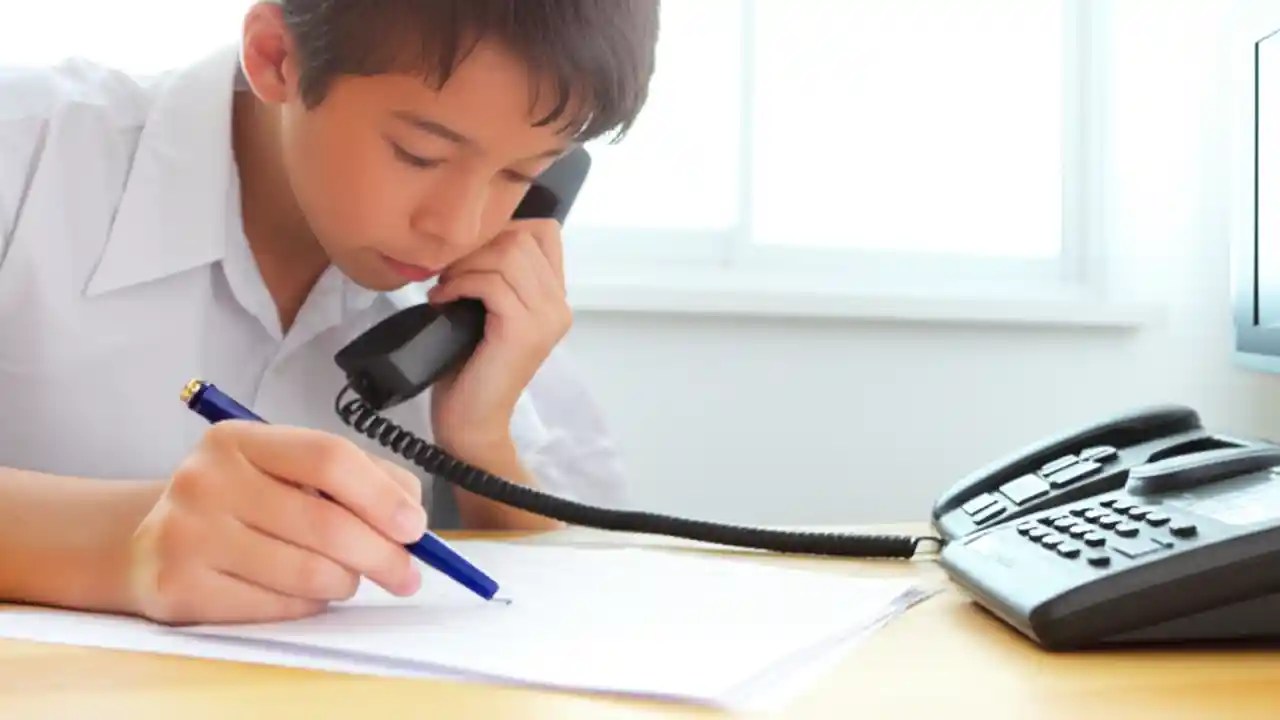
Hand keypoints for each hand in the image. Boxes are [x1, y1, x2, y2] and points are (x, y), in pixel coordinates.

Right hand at [127, 422, 427, 624]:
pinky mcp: (179, 586)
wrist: (148, 542)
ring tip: (347, 577)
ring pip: (307, 572)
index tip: (415, 526)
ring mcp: (188, 533)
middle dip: (382, 555)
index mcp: (239, 439)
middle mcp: (207, 479)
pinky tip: (308, 594)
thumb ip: (356, 477)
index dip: (382, 495)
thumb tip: (411, 511)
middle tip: (407, 573)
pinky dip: (310, 605)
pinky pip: (278, 606)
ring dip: (346, 581)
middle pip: (325, 523)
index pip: (328, 458)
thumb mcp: (286, 470)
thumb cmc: (239, 502)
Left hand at [427, 218, 570, 455]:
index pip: (545, 232)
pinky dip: (459, 284)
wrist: (471, 422)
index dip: (503, 228)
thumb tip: (470, 236)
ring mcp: (546, 318)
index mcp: (554, 299)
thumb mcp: (488, 311)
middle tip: (448, 271)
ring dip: (465, 265)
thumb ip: (496, 276)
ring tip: (444, 286)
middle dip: (476, 246)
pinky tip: (441, 300)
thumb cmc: (470, 367)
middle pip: (521, 237)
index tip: (469, 252)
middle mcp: (559, 305)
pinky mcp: (524, 329)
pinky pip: (491, 282)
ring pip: (506, 255)